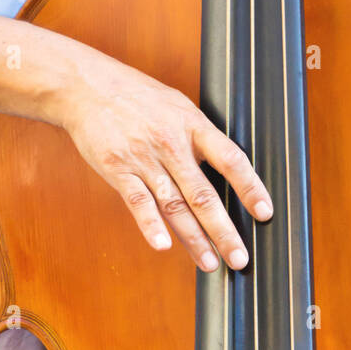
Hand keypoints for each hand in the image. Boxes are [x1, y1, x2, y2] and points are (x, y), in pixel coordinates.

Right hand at [60, 58, 271, 268]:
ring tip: (211, 264)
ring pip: (174, 205)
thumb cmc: (137, 98)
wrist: (85, 84)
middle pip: (204, 195)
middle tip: (240, 259)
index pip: (230, 159)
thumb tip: (230, 171)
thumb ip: (201, 138)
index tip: (265, 213)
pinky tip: (163, 246)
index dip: (250, 187)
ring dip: (194, 239)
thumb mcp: (177, 107)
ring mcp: (144, 158)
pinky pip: (138, 202)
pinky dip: (150, 225)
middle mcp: (172, 144)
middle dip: (224, 231)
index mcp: (193, 125)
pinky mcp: (118, 169)